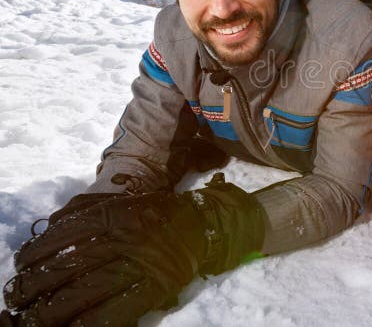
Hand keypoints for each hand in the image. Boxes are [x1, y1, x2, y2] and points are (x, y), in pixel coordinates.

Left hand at [2, 174, 264, 325]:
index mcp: (119, 213)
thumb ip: (93, 211)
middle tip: (16, 295)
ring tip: (33, 316)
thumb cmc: (161, 214)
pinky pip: (116, 312)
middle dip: (37, 283)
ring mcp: (142, 264)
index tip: (20, 264)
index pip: (66, 233)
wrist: (207, 226)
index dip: (38, 251)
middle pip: (71, 264)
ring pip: (88, 290)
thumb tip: (49, 226)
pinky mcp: (155, 288)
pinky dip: (89, 323)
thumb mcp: (127, 202)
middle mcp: (129, 237)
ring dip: (54, 307)